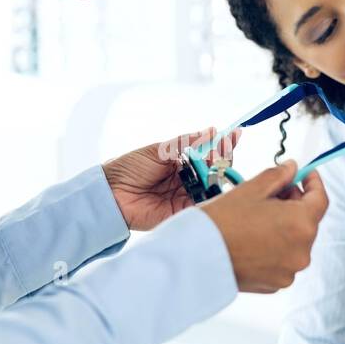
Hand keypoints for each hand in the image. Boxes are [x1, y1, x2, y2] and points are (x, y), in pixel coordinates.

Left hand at [102, 126, 239, 231]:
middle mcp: (185, 180)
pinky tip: (216, 185)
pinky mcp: (182, 212)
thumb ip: (187, 142)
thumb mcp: (159, 150)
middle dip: (221, 160)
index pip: (207, 154)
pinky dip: (212, 196)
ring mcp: (185, 196)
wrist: (110, 193)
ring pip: (211, 187)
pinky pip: (203, 204)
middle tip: (221, 154)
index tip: (234, 136)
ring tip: (218, 167)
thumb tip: (211, 130)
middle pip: (213, 171)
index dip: (221, 146)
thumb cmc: (129, 168)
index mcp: (179, 163)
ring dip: (219, 176)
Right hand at [201, 160, 328, 292]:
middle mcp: (302, 251)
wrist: (195, 257)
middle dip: (294, 205)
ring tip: (258, 219)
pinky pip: (283, 260)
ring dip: (284, 227)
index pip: (321, 199)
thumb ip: (278, 176)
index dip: (313, 183)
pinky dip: (275, 248)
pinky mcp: (276, 284)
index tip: (305, 175)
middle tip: (273, 193)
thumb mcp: (252, 189)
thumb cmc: (222, 221)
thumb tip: (292, 169)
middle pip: (308, 222)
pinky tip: (253, 239)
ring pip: (295, 242)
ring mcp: (290, 271)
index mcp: (301, 224)